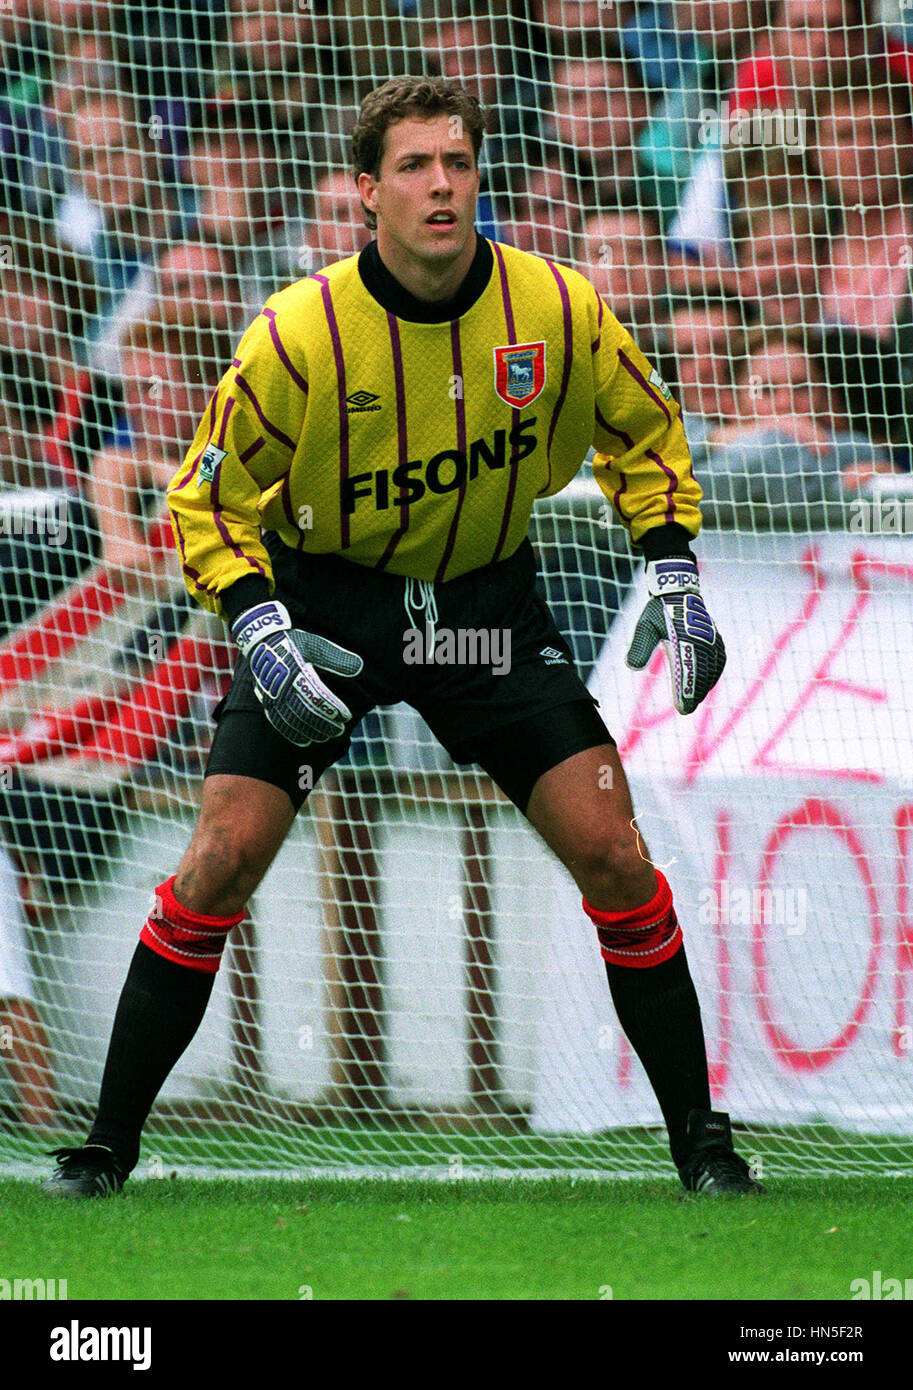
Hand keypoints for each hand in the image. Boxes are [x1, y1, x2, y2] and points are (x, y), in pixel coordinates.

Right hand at [231, 602, 363, 745]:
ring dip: (311, 731)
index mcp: (297, 672)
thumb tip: (359, 667)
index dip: (333, 709)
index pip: (318, 696)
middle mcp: (283, 686)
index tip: (347, 716)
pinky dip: (292, 734)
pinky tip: (305, 741)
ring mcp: (273, 696)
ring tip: (326, 737)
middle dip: (324, 724)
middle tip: (339, 730)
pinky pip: (279, 723)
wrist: (262, 642)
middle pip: (306, 712)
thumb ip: (336, 657)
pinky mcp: (267, 702)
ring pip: (293, 720)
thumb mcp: (315, 644)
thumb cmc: (294, 642)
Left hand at [626, 558, 725, 714]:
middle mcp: (699, 640)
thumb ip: (640, 647)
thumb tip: (633, 666)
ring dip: (705, 685)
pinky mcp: (715, 636)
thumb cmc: (658, 611)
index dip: (684, 692)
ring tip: (696, 699)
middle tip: (687, 709)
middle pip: (700, 673)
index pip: (685, 671)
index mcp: (682, 639)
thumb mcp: (645, 627)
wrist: (678, 590)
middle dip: (695, 693)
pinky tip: (710, 681)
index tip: (682, 709)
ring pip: (712, 667)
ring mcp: (710, 638)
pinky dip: (715, 672)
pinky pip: (719, 658)